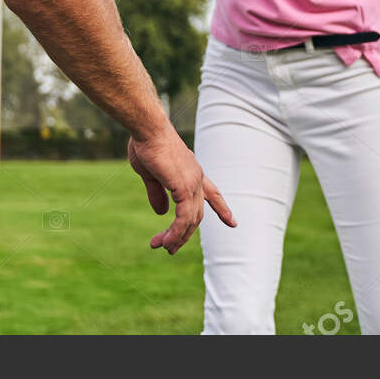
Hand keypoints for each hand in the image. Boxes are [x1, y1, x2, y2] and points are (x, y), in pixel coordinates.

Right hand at [126, 130, 235, 254]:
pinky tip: (165, 241)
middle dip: (184, 234)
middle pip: (197, 214)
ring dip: (177, 236)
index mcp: (192, 172)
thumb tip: (161, 213)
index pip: (212, 194)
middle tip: (170, 248)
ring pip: (191, 219)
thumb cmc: (147, 145)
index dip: (222, 209)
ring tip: (162, 247)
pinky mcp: (183, 187)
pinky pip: (183, 217)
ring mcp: (192, 183)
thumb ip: (157, 194)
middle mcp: (197, 178)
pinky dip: (175, 232)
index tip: (233, 223)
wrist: (147, 130)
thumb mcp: (151, 174)